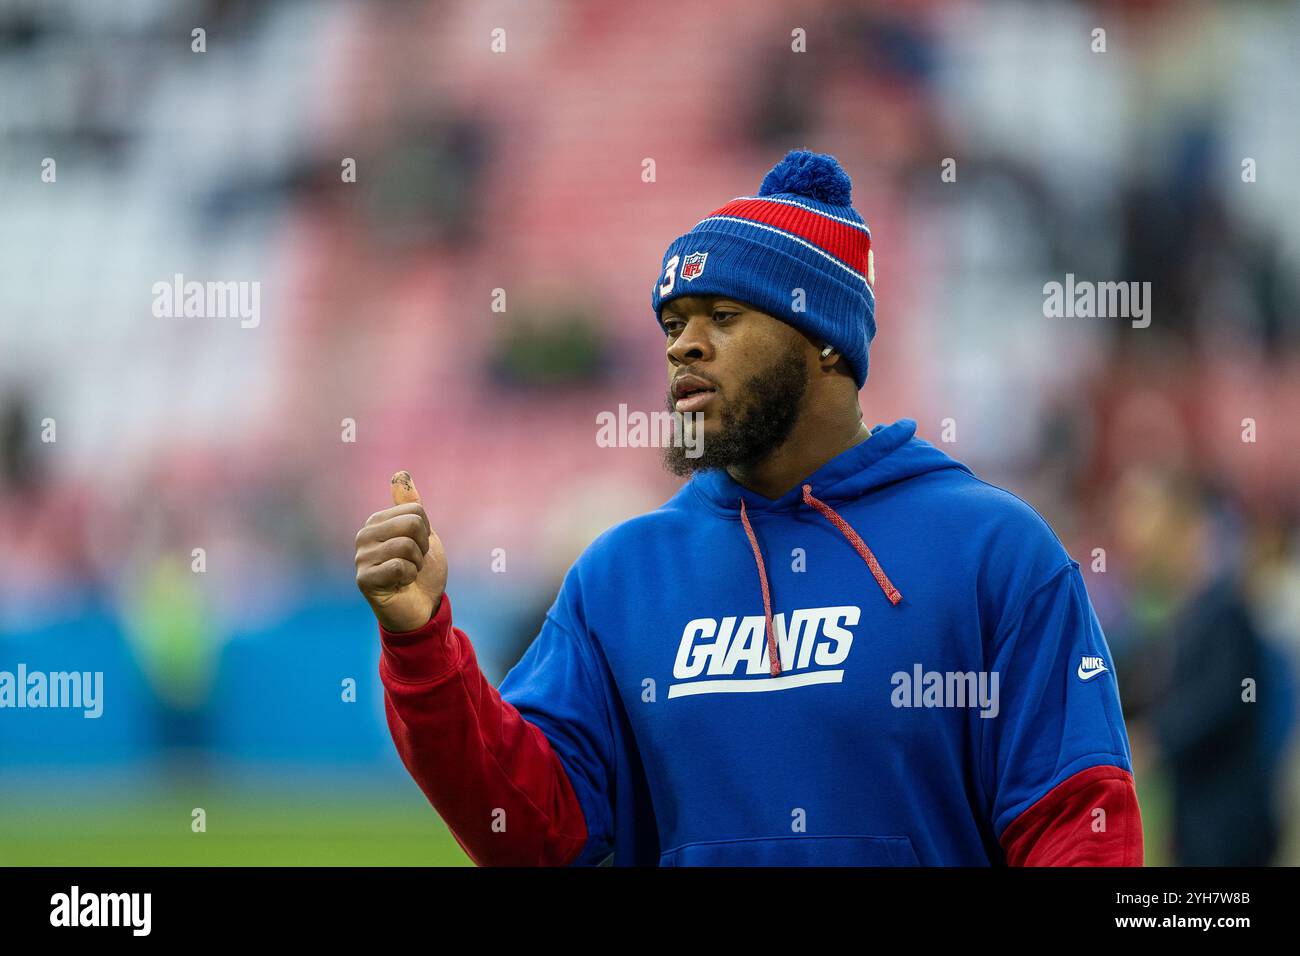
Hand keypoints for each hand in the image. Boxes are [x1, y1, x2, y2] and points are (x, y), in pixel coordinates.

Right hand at [354, 471, 447, 632]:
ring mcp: (361, 557)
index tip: (418, 548)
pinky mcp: (364, 579)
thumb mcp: (422, 534)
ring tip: (408, 573)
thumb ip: (410, 506)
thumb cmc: (421, 571)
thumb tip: (400, 474)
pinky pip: (400, 566)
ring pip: (407, 545)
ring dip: (417, 564)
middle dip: (423, 547)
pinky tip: (401, 584)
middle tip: (414, 562)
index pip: (416, 510)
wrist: (421, 609)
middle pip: (412, 523)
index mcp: (377, 521)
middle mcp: (364, 536)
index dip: (426, 532)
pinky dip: (410, 577)